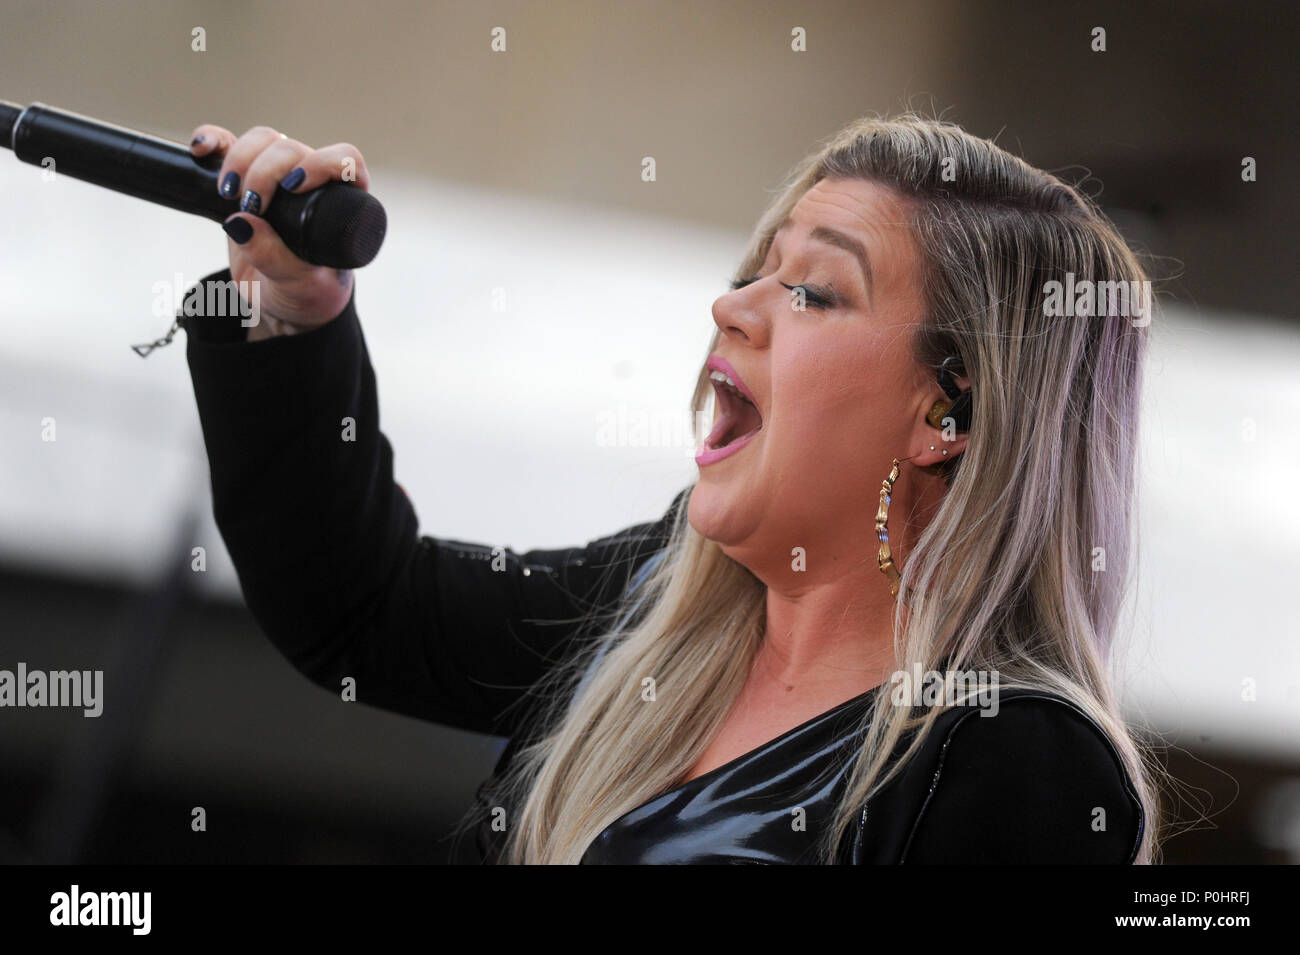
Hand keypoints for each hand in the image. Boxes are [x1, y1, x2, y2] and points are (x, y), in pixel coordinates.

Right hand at [188, 123, 371, 337]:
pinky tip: (200, 150)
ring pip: (262, 141)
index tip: (295, 187)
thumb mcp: (300, 286)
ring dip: (240, 158)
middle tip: (253, 206)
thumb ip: (277, 260)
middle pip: (291, 149)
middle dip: (266, 171)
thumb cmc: (306, 294)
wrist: (279, 302)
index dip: (321, 163)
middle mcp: (313, 183)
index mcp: (342, 204)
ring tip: (227, 193)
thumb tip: (243, 223)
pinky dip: (213, 141)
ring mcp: (278, 177)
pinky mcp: (244, 179)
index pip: (344, 161)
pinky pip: (228, 146)